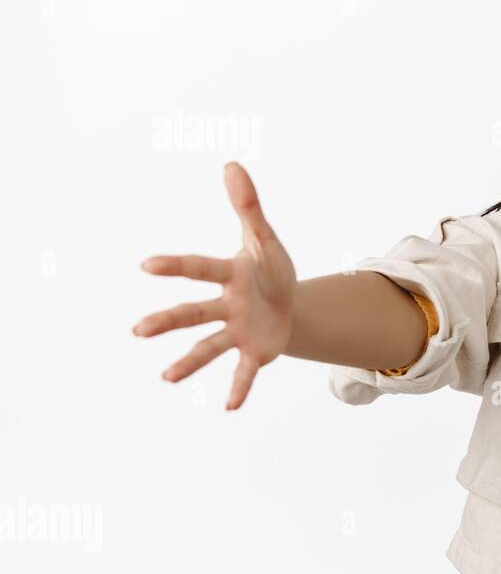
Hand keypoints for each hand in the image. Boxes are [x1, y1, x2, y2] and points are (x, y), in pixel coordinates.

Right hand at [133, 162, 296, 409]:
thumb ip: (249, 206)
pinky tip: (230, 408)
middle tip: (138, 331)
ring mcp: (237, 330)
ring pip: (210, 346)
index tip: (147, 265)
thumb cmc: (270, 269)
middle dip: (168, 321)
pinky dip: (239, 388)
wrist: (290, 303)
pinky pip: (244, 371)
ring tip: (167, 378)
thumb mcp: (266, 239)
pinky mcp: (254, 351)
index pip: (200, 268)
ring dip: (189, 362)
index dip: (175, 266)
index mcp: (228, 274)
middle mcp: (225, 305)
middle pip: (194, 312)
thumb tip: (232, 165)